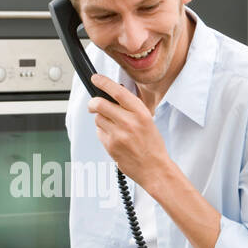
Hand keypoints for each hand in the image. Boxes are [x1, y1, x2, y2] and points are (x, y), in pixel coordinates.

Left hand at [87, 74, 171, 189]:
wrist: (154, 168)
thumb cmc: (152, 144)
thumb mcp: (148, 120)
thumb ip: (131, 107)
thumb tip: (114, 93)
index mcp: (141, 112)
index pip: (118, 91)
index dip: (104, 82)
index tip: (96, 79)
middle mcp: (129, 122)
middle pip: (100, 104)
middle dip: (93, 102)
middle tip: (93, 104)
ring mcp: (118, 134)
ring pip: (98, 119)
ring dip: (100, 119)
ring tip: (112, 125)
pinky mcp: (110, 146)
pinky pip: (99, 132)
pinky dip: (102, 132)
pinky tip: (114, 136)